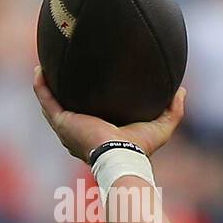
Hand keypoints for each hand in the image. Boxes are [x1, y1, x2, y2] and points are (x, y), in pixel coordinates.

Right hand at [33, 66, 185, 160]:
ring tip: (45, 66)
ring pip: (51, 103)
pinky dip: (40, 85)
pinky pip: (45, 100)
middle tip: (64, 71)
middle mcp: (80, 131)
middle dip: (63, 91)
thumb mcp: (161, 127)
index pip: (91, 115)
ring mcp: (67, 127)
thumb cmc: (140, 148)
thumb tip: (182, 90)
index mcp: (99, 132)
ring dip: (47, 85)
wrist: (121, 156)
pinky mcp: (61, 121)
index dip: (88, 101)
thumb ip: (173, 110)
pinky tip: (40, 69)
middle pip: (67, 108)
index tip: (90, 83)